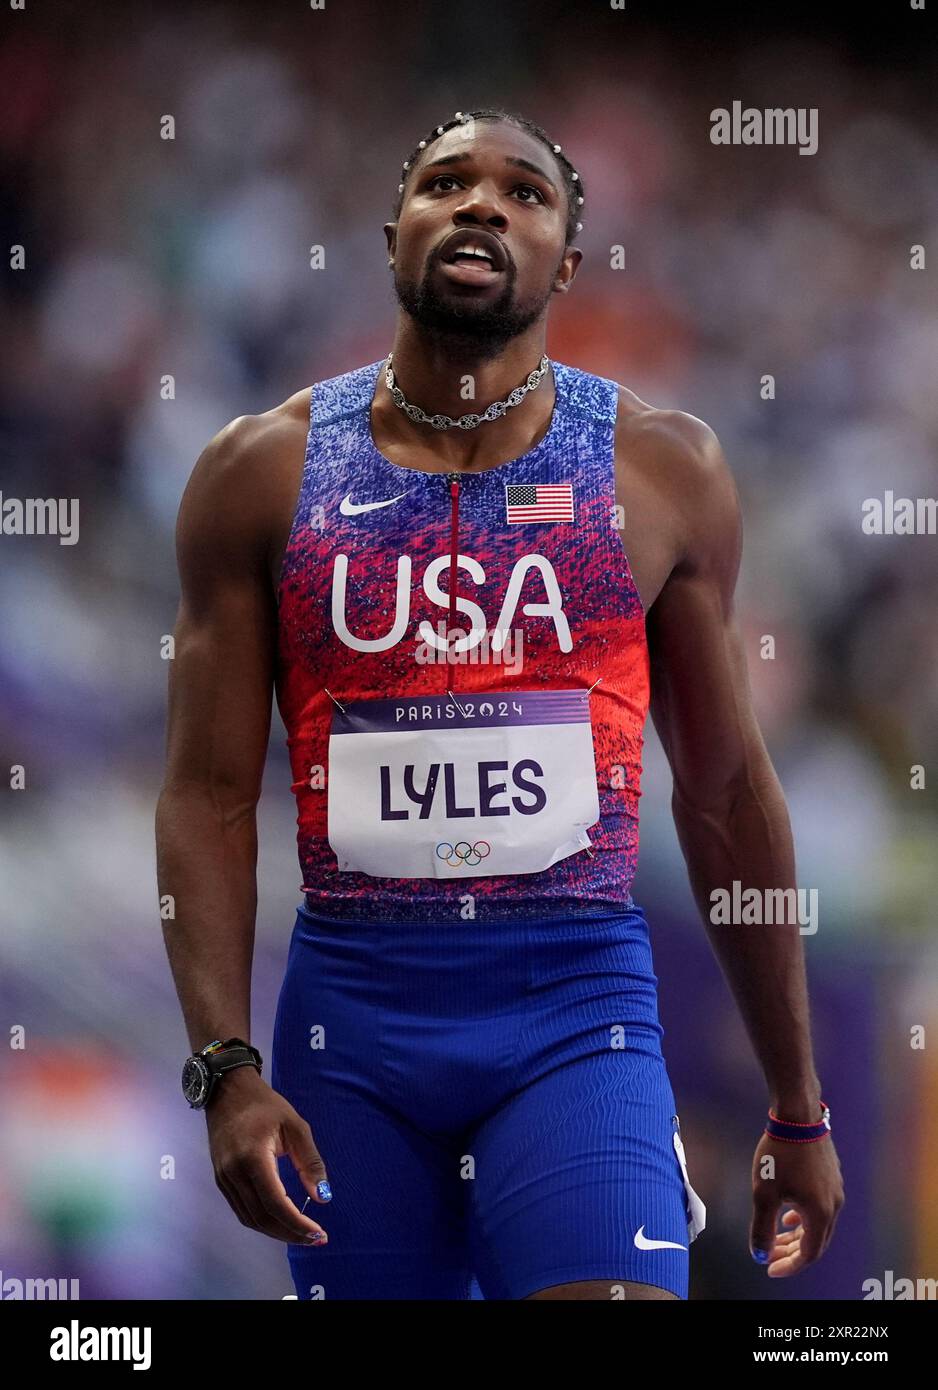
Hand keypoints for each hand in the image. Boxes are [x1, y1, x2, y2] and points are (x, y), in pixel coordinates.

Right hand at [206, 1066, 330, 1244]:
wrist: (227, 1091)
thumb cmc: (265, 1105)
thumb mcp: (295, 1126)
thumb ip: (310, 1162)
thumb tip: (323, 1197)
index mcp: (252, 1158)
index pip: (275, 1203)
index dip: (297, 1224)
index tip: (318, 1234)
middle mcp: (233, 1174)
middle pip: (262, 1218)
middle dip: (290, 1233)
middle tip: (315, 1239)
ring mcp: (224, 1179)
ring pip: (250, 1219)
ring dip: (277, 1231)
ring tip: (302, 1234)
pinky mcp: (221, 1180)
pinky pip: (242, 1210)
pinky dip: (263, 1221)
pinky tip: (281, 1220)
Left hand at [749, 1132, 843, 1275]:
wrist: (797, 1116)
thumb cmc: (779, 1154)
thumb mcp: (764, 1194)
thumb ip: (762, 1228)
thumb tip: (760, 1254)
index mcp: (820, 1214)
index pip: (809, 1254)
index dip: (789, 1265)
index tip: (770, 1268)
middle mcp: (834, 1205)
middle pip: (815, 1241)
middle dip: (792, 1252)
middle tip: (770, 1256)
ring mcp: (835, 1189)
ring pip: (818, 1223)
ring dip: (797, 1234)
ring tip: (778, 1237)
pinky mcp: (832, 1175)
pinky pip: (820, 1207)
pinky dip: (804, 1217)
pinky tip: (789, 1213)